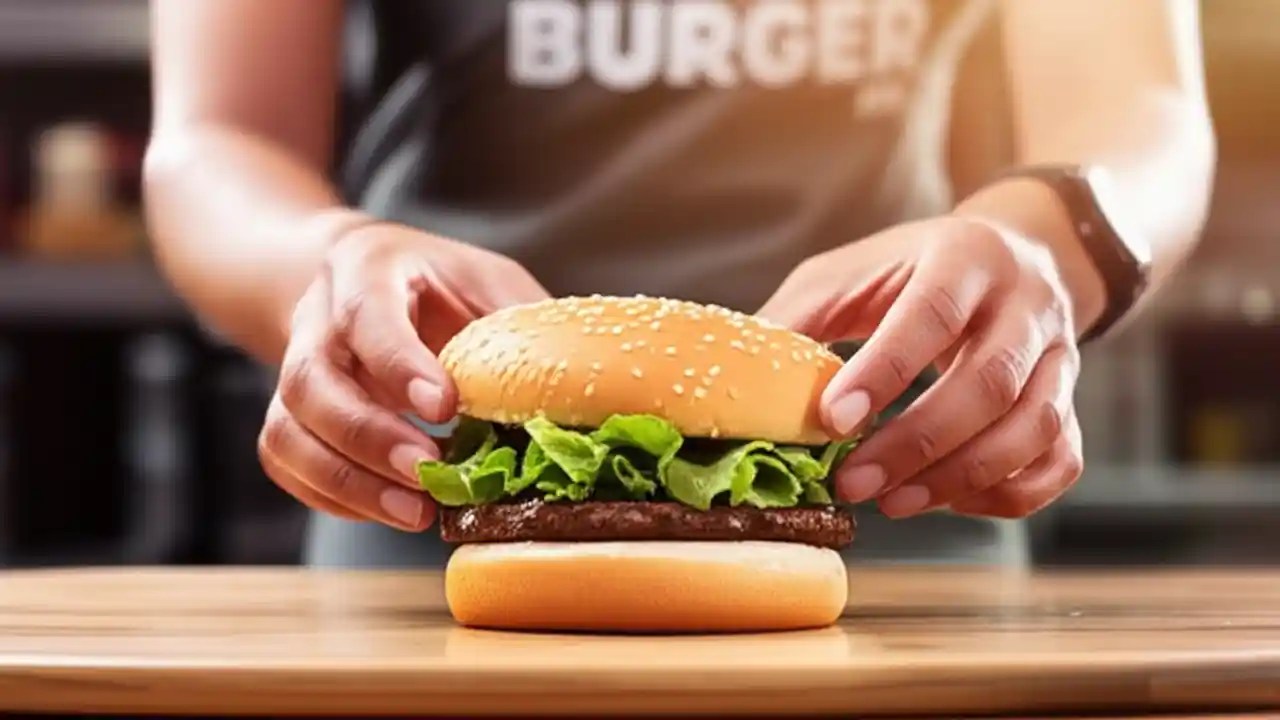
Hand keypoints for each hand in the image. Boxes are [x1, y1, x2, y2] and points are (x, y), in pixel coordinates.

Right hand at [257, 220, 549, 530]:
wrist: (354, 274)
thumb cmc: (436, 281)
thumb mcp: (484, 279)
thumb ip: (519, 324)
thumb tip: (589, 380)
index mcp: (366, 269)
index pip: (366, 315)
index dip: (399, 365)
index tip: (444, 408)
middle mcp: (316, 319)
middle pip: (311, 383)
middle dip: (369, 437)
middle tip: (427, 474)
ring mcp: (294, 368)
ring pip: (287, 431)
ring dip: (348, 481)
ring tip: (416, 511)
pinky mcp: (289, 413)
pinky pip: (286, 462)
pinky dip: (332, 495)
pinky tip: (387, 508)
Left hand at [759, 216, 1093, 518]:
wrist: (1017, 250)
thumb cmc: (912, 268)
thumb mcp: (849, 272)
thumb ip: (797, 320)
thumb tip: (737, 386)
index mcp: (964, 256)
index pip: (931, 315)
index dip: (884, 372)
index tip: (833, 421)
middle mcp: (1025, 303)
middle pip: (991, 382)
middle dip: (920, 443)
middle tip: (855, 483)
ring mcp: (1060, 354)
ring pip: (1035, 427)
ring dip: (963, 476)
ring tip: (895, 503)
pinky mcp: (1071, 399)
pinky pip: (1061, 460)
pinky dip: (1010, 493)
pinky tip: (950, 500)